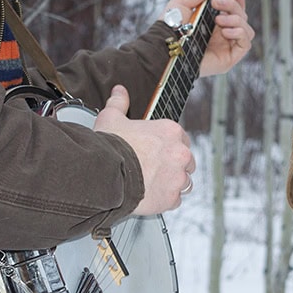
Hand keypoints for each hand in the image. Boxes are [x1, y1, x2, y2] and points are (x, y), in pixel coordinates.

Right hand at [94, 85, 194, 215]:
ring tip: (154, 184)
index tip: (158, 152)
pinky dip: (165, 200)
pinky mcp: (171, 197)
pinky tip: (152, 196)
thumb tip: (119, 91)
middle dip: (174, 166)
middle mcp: (180, 153)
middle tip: (155, 170)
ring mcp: (178, 177)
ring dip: (172, 184)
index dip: (169, 147)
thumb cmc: (110, 146)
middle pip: (187, 161)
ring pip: (184, 182)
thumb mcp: (112, 118)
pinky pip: (175, 201)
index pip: (181, 139)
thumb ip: (119, 103)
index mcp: (170, 132)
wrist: (106, 174)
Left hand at [162, 0, 252, 76]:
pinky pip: (245, 44)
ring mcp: (226, 47)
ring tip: (219, 20)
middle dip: (233, 6)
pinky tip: (224, 31)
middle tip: (217, 5)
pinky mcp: (228, 58)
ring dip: (237, 20)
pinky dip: (239, 33)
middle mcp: (221, 35)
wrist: (166, 45)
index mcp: (213, 23)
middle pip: (242, 17)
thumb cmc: (170, 27)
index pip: (235, 11)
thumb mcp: (184, 2)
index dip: (237, 0)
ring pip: (247, 30)